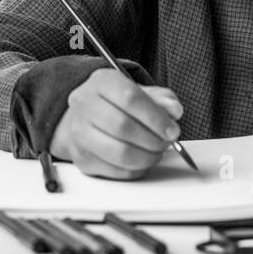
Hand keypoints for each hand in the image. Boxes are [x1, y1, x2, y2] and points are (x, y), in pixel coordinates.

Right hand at [48, 67, 182, 179]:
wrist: (89, 117)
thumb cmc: (118, 103)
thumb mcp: (142, 92)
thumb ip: (162, 100)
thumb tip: (174, 111)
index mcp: (101, 82)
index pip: (129, 98)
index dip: (156, 118)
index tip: (172, 130)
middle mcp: (83, 104)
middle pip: (122, 126)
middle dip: (153, 139)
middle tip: (166, 143)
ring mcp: (78, 133)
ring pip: (119, 152)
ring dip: (146, 157)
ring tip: (156, 152)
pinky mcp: (82, 158)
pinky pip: (115, 171)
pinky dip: (136, 169)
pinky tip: (143, 161)